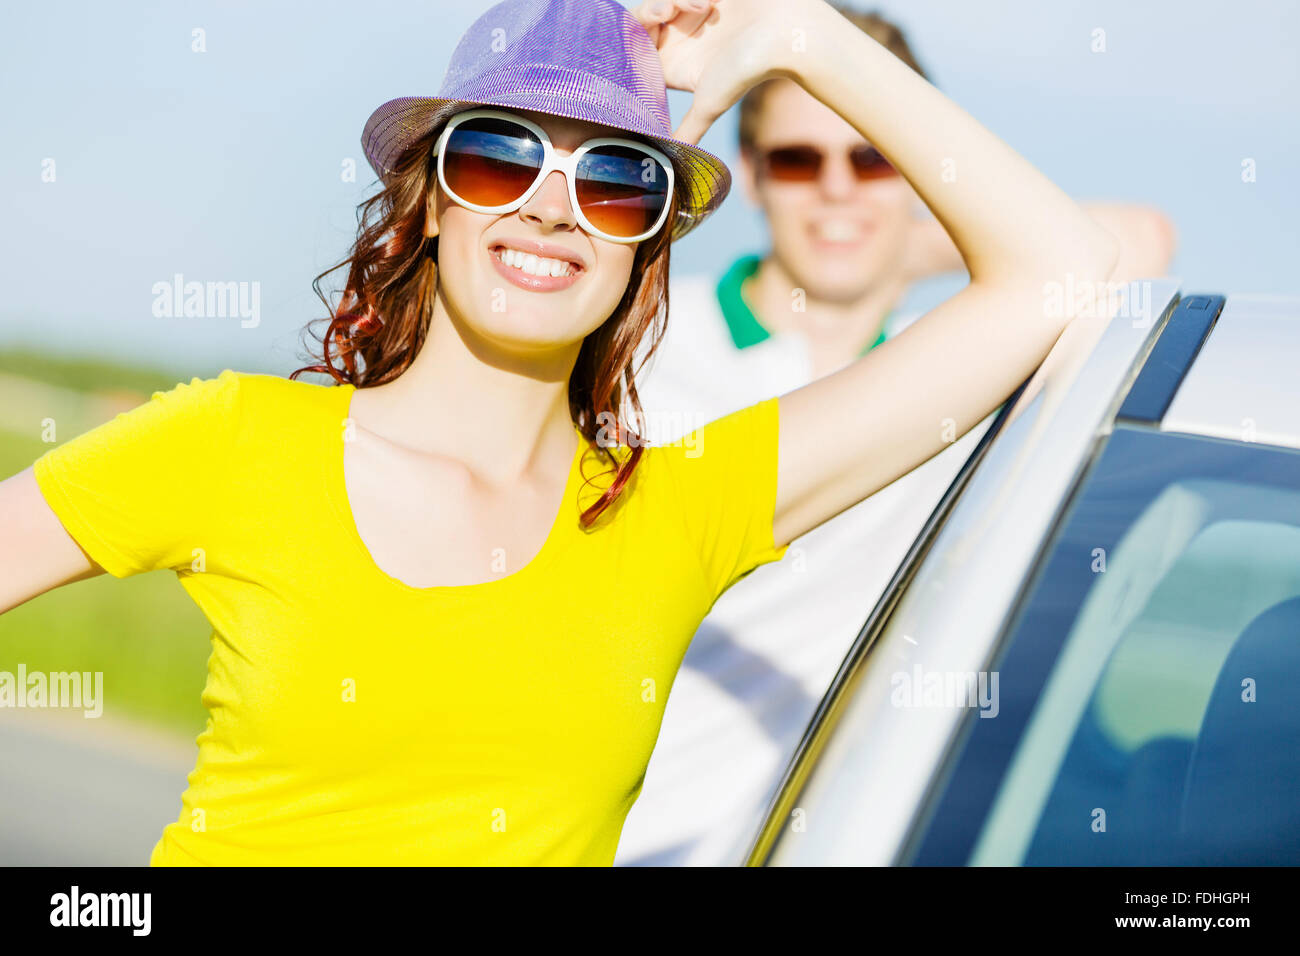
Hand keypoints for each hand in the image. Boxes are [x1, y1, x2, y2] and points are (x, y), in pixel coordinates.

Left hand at [632, 0, 820, 143]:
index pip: (634, 52)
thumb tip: (668, 160)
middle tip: (665, 14)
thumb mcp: (709, 105)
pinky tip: (710, 0)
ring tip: (703, 5)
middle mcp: (679, 41)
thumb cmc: (747, 71)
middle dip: (649, 12)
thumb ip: (688, 132)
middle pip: (641, 20)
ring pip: (659, 0)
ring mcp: (691, 14)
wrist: (783, 33)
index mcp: (673, 66)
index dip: (629, 44)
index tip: (638, 41)